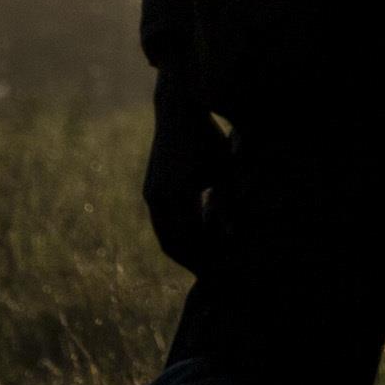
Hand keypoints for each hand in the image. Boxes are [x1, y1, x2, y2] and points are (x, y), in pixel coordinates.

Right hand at [141, 90, 234, 272]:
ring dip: (184, 250)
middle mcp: (156, 198)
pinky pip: (163, 223)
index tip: (219, 271)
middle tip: (213, 273)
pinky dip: (178, 236)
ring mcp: (151, 194)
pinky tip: (198, 241)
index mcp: (174, 195)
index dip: (202, 259)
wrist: (177, 111)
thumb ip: (228, 204)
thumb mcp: (223, 170)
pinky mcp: (152, 190)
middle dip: (192, 260)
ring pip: (164, 235)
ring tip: (206, 261)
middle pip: (171, 244)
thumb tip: (233, 236)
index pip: (187, 242)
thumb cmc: (208, 138)